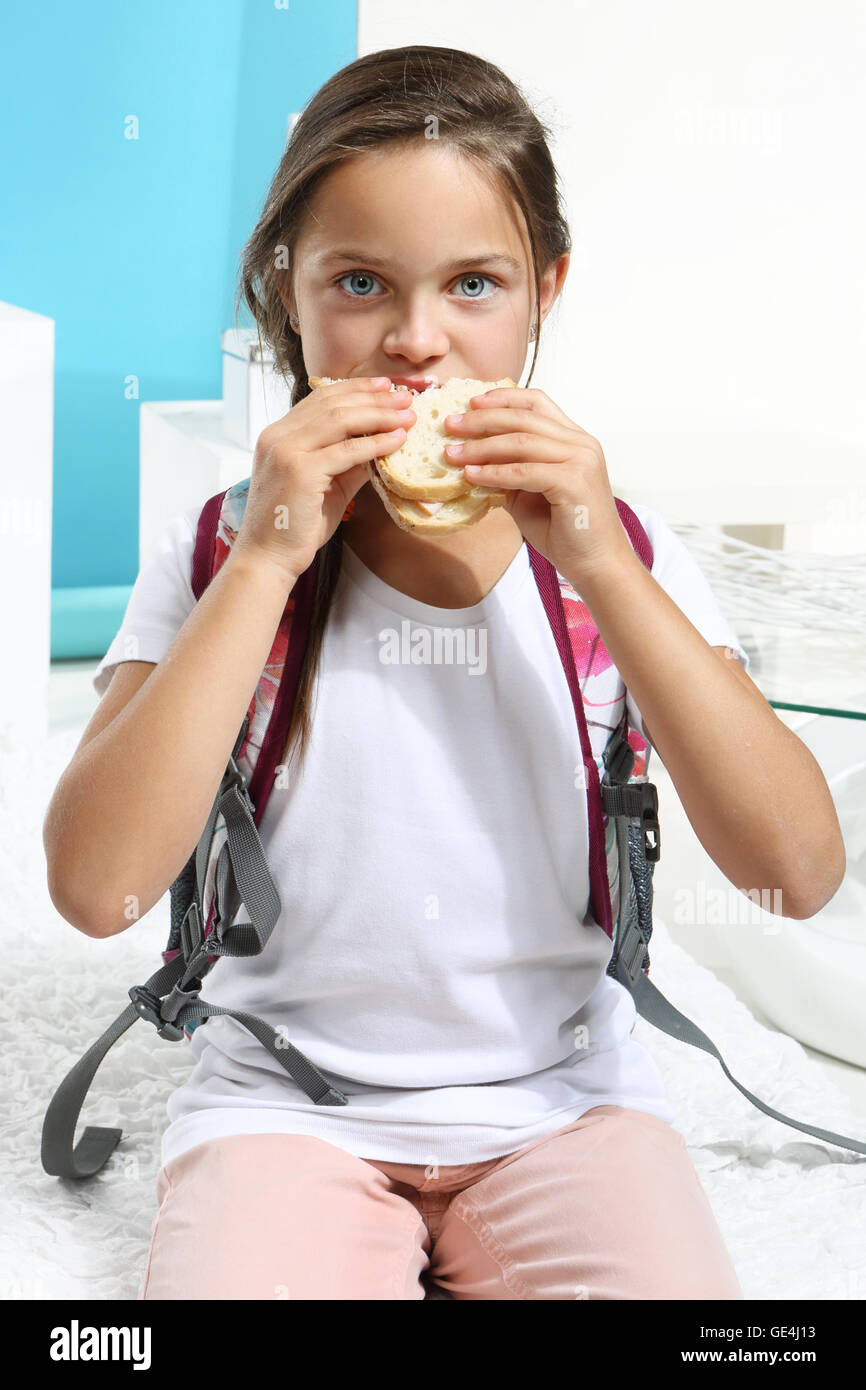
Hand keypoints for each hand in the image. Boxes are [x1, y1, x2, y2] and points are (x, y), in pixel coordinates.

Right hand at [233, 378, 414, 578]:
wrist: (268, 559)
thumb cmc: (294, 528)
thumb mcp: (326, 488)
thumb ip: (349, 465)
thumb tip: (381, 446)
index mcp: (278, 435)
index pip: (320, 400)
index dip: (355, 390)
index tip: (384, 388)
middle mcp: (278, 436)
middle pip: (332, 403)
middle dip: (372, 397)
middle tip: (406, 396)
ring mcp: (286, 451)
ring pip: (340, 419)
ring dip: (379, 414)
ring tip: (408, 414)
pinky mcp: (300, 471)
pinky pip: (346, 450)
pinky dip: (375, 443)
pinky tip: (397, 440)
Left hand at [444, 386, 638, 583]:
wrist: (595, 563)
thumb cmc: (564, 532)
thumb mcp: (528, 494)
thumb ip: (507, 472)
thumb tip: (469, 461)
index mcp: (574, 440)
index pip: (537, 402)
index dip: (502, 398)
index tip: (471, 402)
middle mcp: (581, 443)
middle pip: (524, 418)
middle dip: (482, 419)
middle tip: (450, 425)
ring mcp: (581, 460)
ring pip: (521, 442)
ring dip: (481, 446)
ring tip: (452, 453)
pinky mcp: (574, 481)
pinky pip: (524, 471)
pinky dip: (494, 473)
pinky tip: (471, 475)